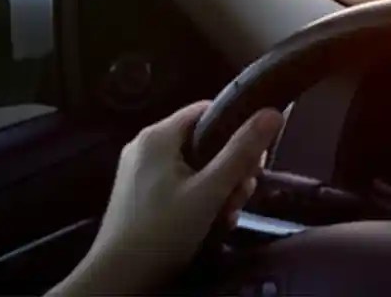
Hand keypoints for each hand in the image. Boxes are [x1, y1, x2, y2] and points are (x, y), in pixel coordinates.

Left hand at [51, 101, 283, 295]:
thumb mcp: (210, 191)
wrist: (117, 279)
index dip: (237, 128)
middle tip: (242, 193)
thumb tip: (272, 112)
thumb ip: (241, 152)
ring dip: (218, 189)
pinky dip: (198, 199)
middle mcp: (145, 146)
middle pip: (203, 142)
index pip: (208, 110)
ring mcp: (139, 172)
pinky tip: (209, 223)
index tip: (256, 156)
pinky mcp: (139, 195)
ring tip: (226, 215)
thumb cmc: (163, 230)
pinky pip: (179, 185)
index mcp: (159, 135)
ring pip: (194, 167)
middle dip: (230, 169)